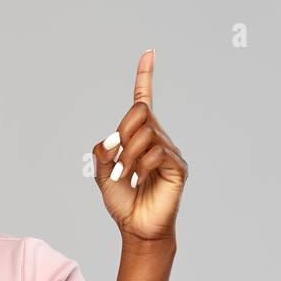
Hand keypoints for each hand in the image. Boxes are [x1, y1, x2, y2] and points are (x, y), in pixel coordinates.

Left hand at [90, 49, 188, 242]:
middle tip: (117, 160)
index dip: (145, 77)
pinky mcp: (177, 166)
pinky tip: (140, 180)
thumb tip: (114, 138)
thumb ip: (102, 152)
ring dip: (128, 156)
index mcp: (139, 137)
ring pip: (147, 134)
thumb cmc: (123, 202)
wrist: (137, 228)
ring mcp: (169, 152)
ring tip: (126, 177)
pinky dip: (142, 165)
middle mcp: (157, 139)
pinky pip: (158, 152)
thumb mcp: (102, 174)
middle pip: (141, 113)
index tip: (148, 53)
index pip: (143, 101)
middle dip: (124, 132)